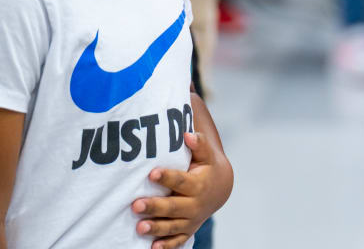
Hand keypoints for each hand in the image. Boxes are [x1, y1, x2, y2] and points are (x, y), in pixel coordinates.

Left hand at [133, 133, 232, 248]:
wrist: (220, 189)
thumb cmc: (207, 169)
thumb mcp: (207, 156)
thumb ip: (199, 145)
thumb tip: (187, 134)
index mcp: (198, 184)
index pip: (181, 181)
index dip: (167, 177)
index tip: (152, 173)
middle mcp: (195, 204)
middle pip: (173, 207)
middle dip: (155, 206)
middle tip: (135, 205)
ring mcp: (190, 220)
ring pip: (172, 226)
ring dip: (156, 227)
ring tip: (139, 227)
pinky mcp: (187, 230)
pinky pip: (177, 241)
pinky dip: (166, 246)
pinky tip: (153, 248)